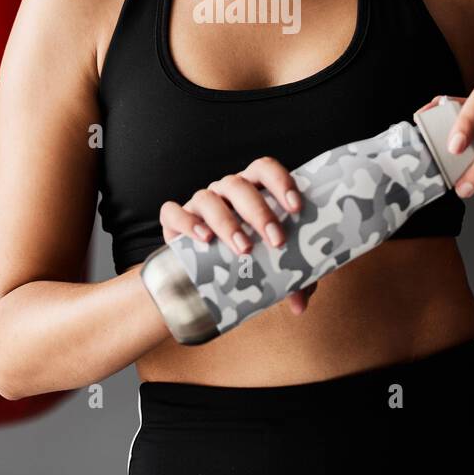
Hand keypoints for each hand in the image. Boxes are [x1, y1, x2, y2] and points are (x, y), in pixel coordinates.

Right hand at [158, 157, 317, 314]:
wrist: (199, 274)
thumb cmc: (244, 259)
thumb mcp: (270, 266)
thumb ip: (290, 280)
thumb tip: (300, 305)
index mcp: (252, 189)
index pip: (264, 169)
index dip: (281, 182)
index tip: (296, 207)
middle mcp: (225, 191)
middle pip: (239, 185)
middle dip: (260, 212)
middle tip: (276, 240)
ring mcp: (198, 203)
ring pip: (209, 198)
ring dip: (228, 222)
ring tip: (243, 248)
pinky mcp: (174, 219)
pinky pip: (173, 212)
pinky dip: (187, 223)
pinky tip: (204, 239)